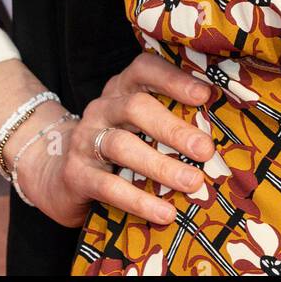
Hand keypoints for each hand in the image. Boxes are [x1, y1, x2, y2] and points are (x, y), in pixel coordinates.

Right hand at [15, 53, 215, 228]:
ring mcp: (85, 138)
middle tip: (205, 150)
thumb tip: (219, 135)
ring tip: (193, 183)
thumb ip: (171, 120)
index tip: (205, 95)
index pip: (145, 69)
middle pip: (137, 108)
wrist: (61, 175)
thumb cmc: (120, 146)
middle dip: (174, 129)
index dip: (174, 79)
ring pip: (123, 146)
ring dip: (161, 166)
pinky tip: (164, 212)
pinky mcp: (75, 174)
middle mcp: (102, 107)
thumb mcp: (141, 126)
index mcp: (123, 88)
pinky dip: (139, 200)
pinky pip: (108, 186)